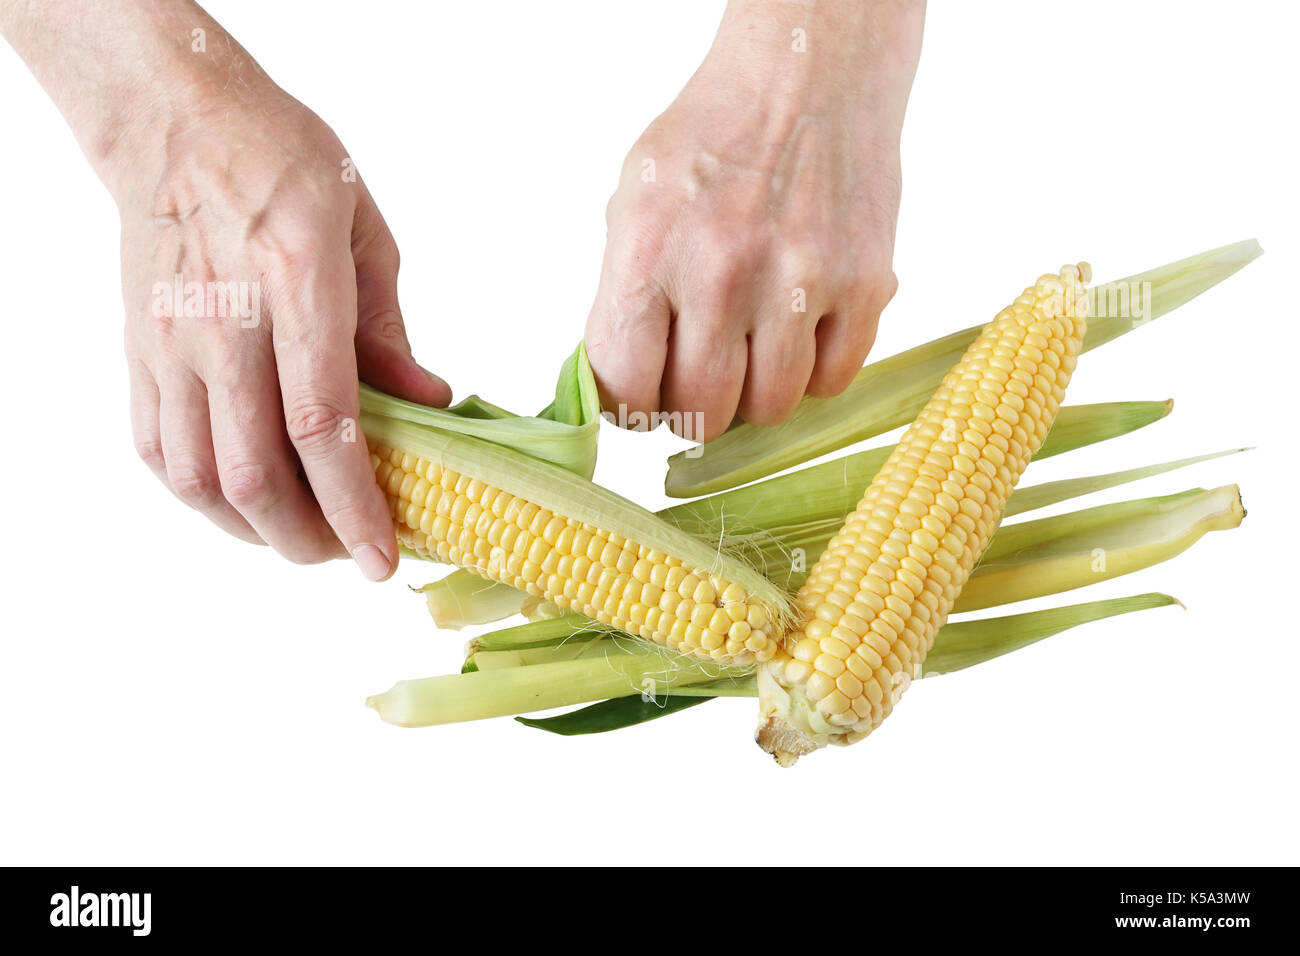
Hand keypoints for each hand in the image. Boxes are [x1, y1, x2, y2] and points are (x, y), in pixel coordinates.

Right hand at [116, 94, 449, 577]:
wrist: (176, 119)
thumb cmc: (281, 162)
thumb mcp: (364, 232)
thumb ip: (390, 331)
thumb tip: (429, 406)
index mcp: (296, 285)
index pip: (323, 425)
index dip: (354, 506)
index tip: (382, 558)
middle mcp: (224, 324)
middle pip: (254, 473)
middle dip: (308, 538)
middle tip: (347, 554)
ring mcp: (170, 342)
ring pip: (197, 479)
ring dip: (253, 529)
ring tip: (300, 535)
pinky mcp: (138, 350)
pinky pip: (157, 449)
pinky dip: (199, 494)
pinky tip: (241, 499)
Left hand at [585, 0, 923, 439]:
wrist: (809, 73)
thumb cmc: (715, 138)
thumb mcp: (634, 199)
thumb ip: (623, 293)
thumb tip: (619, 385)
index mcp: (652, 247)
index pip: (625, 382)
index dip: (631, 406)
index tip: (643, 400)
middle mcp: (724, 269)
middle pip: (701, 410)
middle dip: (692, 410)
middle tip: (698, 380)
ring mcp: (801, 280)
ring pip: (770, 407)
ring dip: (754, 397)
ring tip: (750, 356)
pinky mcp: (864, 284)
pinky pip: (833, 381)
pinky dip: (812, 375)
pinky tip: (798, 338)